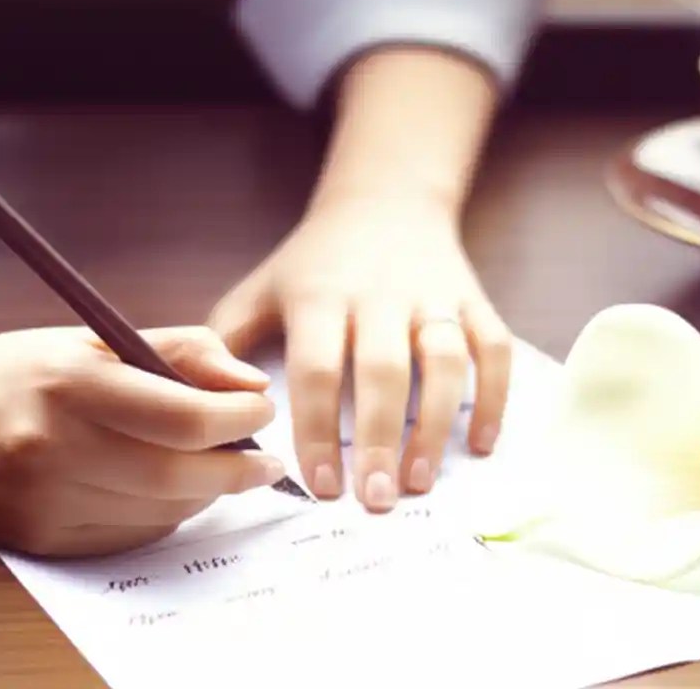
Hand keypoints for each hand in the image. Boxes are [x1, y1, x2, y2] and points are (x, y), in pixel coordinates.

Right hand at [0, 326, 280, 556]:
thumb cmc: (16, 372)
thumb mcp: (93, 338)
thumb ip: (182, 350)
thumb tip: (251, 383)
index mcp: (72, 382)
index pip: (185, 416)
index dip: (240, 418)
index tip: (263, 409)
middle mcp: (55, 446)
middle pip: (182, 475)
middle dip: (239, 468)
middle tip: (264, 458)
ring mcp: (46, 500)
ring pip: (164, 512)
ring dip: (207, 494)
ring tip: (218, 468)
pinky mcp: (41, 539)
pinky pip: (131, 537)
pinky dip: (165, 515)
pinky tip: (170, 491)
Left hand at [208, 198, 512, 512]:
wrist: (384, 199)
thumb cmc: (314, 263)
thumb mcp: (259, 289)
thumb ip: (225, 346)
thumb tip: (204, 413)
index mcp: (319, 296)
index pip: (316, 369)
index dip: (317, 429)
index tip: (321, 485)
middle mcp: (379, 295)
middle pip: (382, 371)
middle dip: (380, 440)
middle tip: (375, 500)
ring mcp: (432, 297)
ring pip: (444, 362)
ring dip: (435, 426)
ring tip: (420, 482)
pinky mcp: (473, 300)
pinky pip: (493, 349)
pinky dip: (494, 398)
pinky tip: (482, 443)